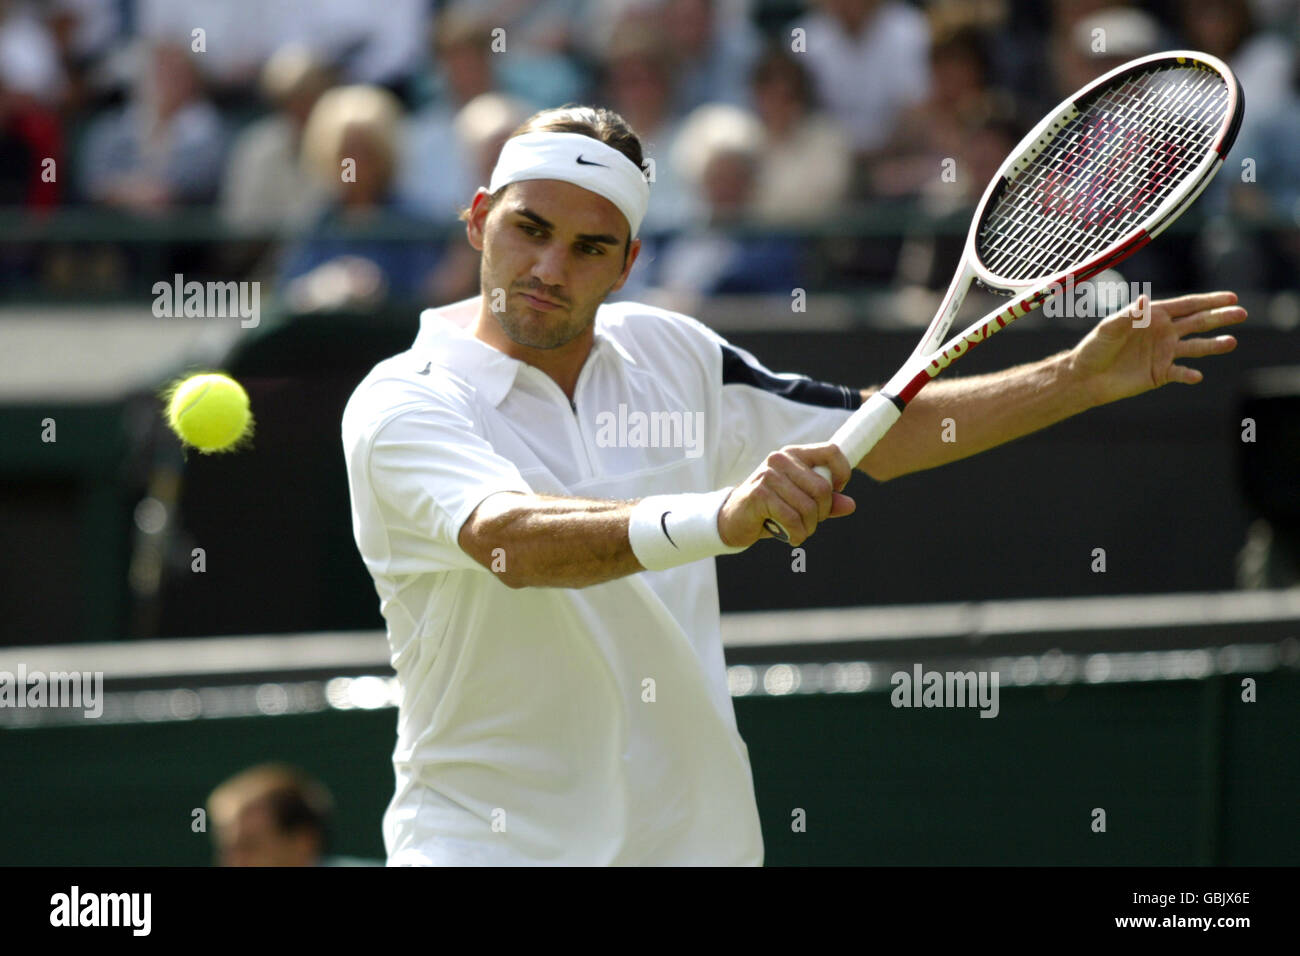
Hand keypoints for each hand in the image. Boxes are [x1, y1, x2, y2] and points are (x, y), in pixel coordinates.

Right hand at [718, 443, 855, 547]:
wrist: (733, 520)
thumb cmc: (770, 509)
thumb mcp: (801, 503)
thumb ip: (827, 502)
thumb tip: (851, 505)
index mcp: (794, 454)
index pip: (831, 451)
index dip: (842, 473)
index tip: (836, 492)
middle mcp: (781, 459)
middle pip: (822, 489)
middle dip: (822, 513)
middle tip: (810, 523)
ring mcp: (768, 475)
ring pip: (808, 507)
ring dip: (808, 527)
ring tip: (799, 531)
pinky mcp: (759, 494)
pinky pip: (791, 518)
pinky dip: (796, 534)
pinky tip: (790, 537)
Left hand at [1068, 291, 1247, 406]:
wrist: (1086, 377)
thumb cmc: (1095, 348)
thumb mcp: (1109, 329)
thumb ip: (1128, 316)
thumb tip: (1143, 301)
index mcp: (1154, 316)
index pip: (1187, 305)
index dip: (1208, 301)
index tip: (1231, 298)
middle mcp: (1164, 332)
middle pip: (1198, 323)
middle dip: (1219, 318)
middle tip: (1242, 313)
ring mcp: (1164, 352)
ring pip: (1195, 347)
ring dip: (1213, 345)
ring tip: (1231, 342)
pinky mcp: (1161, 373)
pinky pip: (1179, 373)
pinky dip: (1188, 375)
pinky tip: (1196, 376)